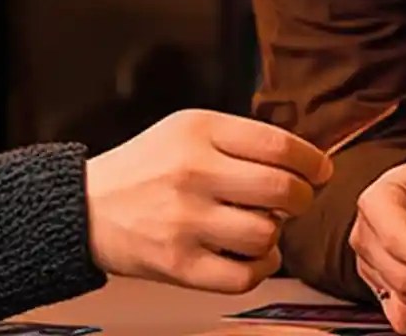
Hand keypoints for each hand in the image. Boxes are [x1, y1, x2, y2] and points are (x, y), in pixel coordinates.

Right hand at [84, 109, 331, 293]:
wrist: (86, 207)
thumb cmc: (145, 168)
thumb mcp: (186, 129)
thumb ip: (241, 139)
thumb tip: (306, 163)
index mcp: (198, 131)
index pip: (280, 146)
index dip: (312, 162)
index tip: (319, 171)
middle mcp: (192, 173)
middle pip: (283, 191)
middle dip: (301, 199)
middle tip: (293, 201)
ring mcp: (184, 221)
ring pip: (267, 234)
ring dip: (273, 234)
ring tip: (257, 226)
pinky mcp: (178, 264)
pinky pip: (245, 275)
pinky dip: (258, 268)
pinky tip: (248, 255)